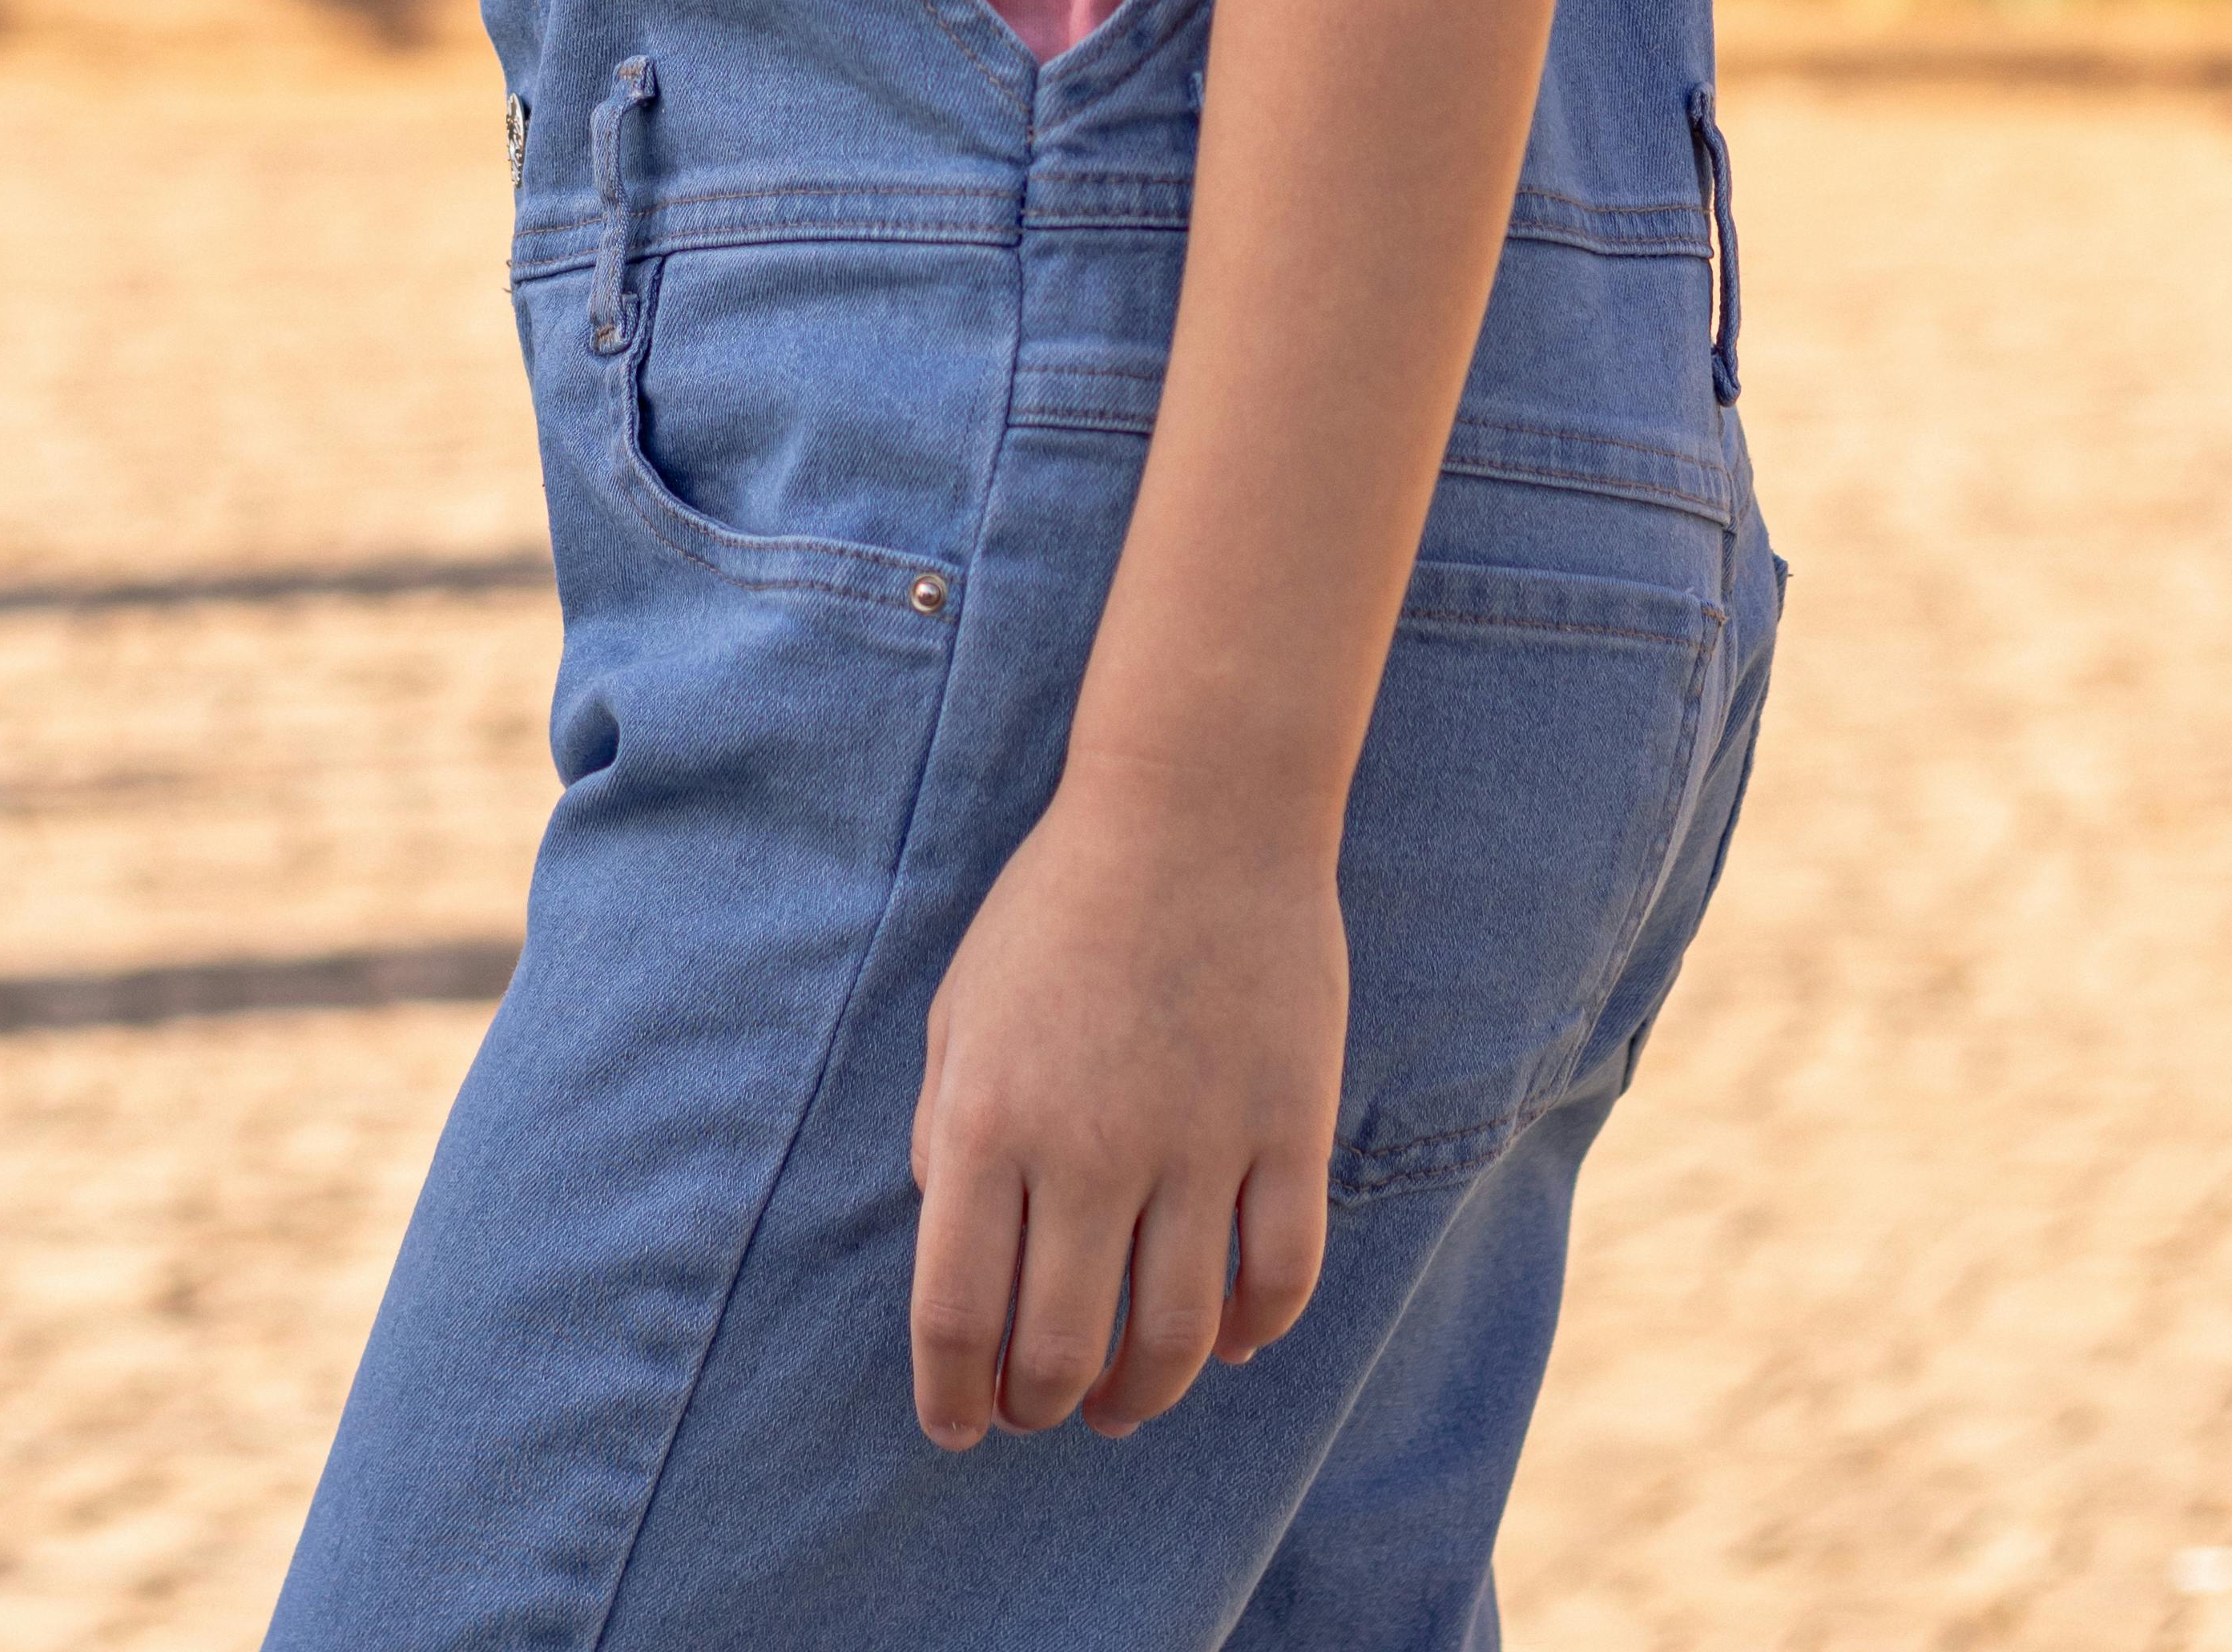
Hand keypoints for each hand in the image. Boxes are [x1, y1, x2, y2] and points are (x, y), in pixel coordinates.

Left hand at [907, 763, 1346, 1447]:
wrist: (1196, 805)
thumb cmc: (1061, 903)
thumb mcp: (962, 1005)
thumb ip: (943, 1128)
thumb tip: (951, 1239)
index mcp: (990, 1118)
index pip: (959, 1317)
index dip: (954, 1398)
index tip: (959, 1425)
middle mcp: (1088, 1148)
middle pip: (1064, 1352)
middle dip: (1043, 1408)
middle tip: (1043, 1409)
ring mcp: (1197, 1141)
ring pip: (1177, 1339)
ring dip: (1145, 1395)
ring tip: (1126, 1401)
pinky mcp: (1288, 1125)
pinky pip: (1281, 1276)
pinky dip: (1256, 1332)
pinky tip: (1230, 1339)